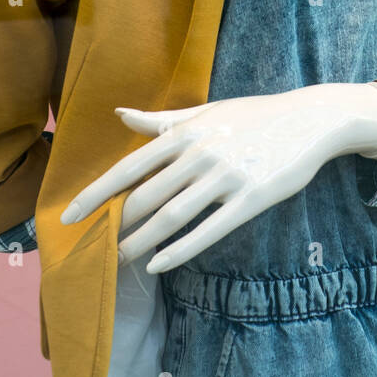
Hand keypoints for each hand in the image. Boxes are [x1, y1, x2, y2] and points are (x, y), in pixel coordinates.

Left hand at [59, 82, 376, 272]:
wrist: (307, 120)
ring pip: (171, 217)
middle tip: (96, 249)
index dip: (96, 193)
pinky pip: (208, 230)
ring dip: (141, 242)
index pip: (129, 166)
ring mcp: (226, 176)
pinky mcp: (250, 198)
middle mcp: (200, 153)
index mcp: (185, 131)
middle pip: (146, 197)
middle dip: (116, 226)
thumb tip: (119, 115)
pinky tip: (157, 265)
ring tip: (119, 260)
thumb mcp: (206, 111)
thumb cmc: (252, 116)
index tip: (69, 216)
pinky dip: (179, 251)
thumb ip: (161, 120)